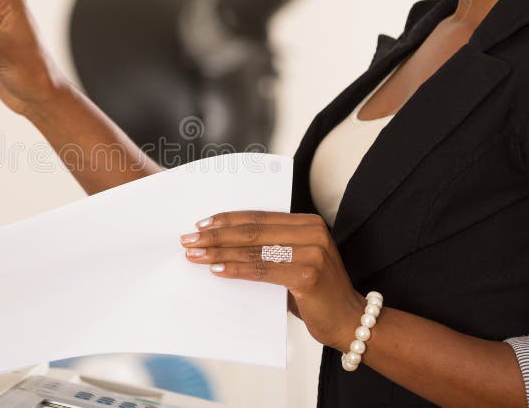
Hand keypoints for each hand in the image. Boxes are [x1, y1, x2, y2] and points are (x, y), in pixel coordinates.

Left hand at [180, 211, 365, 350]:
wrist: (349, 321)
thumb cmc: (314, 293)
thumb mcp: (292, 262)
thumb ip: (267, 249)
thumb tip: (221, 244)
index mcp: (307, 222)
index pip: (258, 216)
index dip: (227, 219)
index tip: (200, 224)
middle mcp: (312, 232)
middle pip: (252, 230)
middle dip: (216, 235)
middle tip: (189, 240)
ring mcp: (313, 252)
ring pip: (254, 249)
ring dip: (219, 252)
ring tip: (195, 255)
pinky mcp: (309, 275)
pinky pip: (262, 270)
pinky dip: (236, 270)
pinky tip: (216, 270)